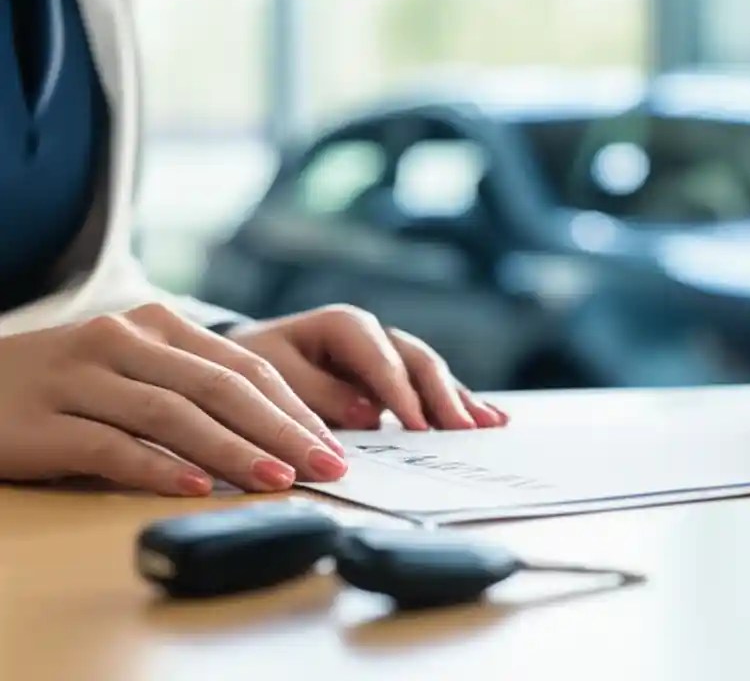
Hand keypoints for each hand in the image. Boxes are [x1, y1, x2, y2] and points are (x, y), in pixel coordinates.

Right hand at [0, 303, 347, 495]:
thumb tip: (280, 436)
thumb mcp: (134, 368)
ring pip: (174, 415)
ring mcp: (80, 377)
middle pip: (220, 387)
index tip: (336, 446)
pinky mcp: (42, 421)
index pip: (244, 366)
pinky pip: (111, 445)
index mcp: (156, 324)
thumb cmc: (65, 385)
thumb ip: (195, 387)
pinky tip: (195, 490)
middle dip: (282, 430)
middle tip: (328, 467)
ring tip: (279, 481)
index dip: (295, 408)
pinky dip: (158, 468)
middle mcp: (122, 341)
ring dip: (234, 452)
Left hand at [227, 305, 506, 431]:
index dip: (402, 394)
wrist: (248, 362)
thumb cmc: (255, 365)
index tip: (418, 427)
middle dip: (443, 398)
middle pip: (418, 363)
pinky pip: (434, 390)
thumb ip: (317, 392)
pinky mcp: (399, 379)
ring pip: (434, 375)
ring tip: (490, 426)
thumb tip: (369, 413)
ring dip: (461, 401)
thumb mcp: (272, 373)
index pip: (381, 361)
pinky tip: (493, 419)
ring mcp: (392, 356)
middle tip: (464, 430)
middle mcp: (376, 335)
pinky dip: (462, 404)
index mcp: (345, 326)